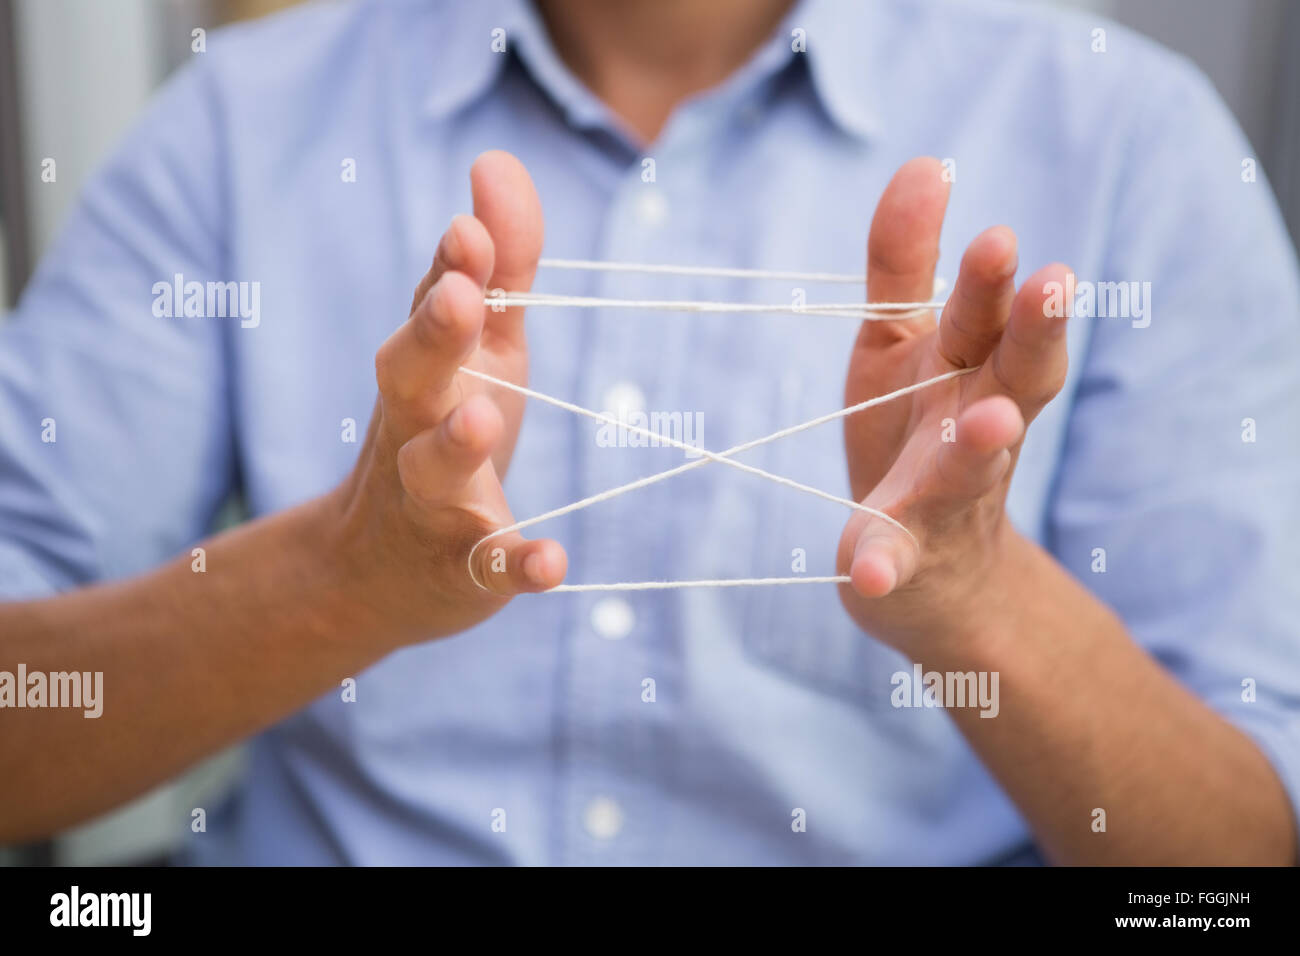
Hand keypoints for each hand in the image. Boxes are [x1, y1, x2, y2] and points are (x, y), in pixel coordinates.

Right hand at [325, 151, 566, 645]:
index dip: (450, 270)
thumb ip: (500, 268)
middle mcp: (415, 428)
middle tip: (454, 295)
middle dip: (431, 335)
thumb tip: (496, 162)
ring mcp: (431, 502)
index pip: (430, 311)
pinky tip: (552, 564)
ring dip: (454, 444)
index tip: (468, 231)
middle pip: (411, 378)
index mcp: (425, 370)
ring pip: (433, 472)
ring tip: (480, 415)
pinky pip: (484, 569)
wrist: (378, 569)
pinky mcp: (460, 570)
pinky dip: (514, 567)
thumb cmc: (444, 431)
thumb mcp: (482, 350)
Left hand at [837, 157, 1070, 647]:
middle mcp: (977, 428)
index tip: (999, 236)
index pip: (994, 319)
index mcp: (975, 369)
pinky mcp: (903, 558)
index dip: (996, 282)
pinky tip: (867, 572)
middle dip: (1032, 334)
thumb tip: (926, 163)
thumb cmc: (911, 432)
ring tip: (990, 422)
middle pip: (1017, 379)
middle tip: (1051, 285)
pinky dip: (885, 567)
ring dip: (982, 443)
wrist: (927, 569)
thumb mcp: (900, 342)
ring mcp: (945, 497)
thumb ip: (905, 264)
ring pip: (969, 468)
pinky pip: (896, 562)